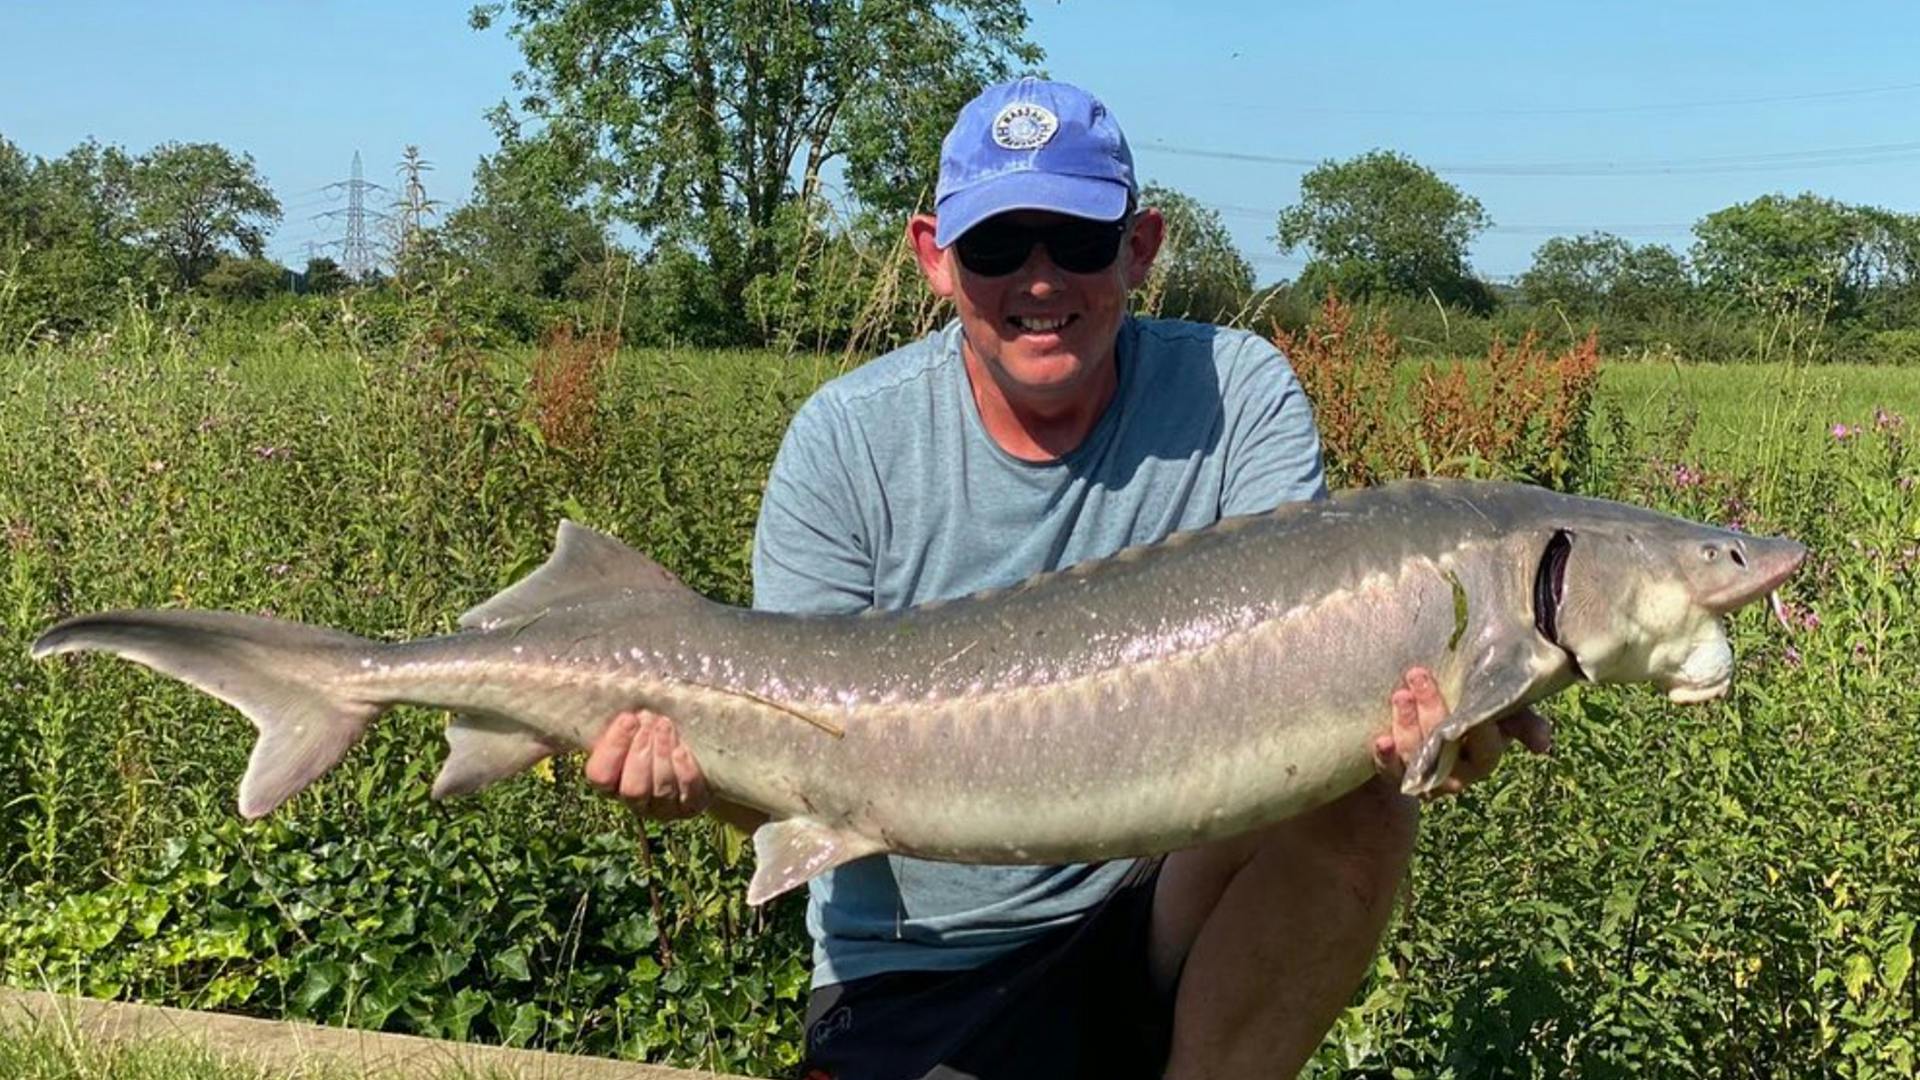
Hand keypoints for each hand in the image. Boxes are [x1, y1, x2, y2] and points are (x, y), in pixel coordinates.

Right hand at [584, 710, 711, 819]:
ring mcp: (664, 806)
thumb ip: (611, 717)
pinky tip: (683, 750)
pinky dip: (685, 772)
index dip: (613, 748)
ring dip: (662, 755)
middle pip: (632, 789)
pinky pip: (688, 794)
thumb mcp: (630, 722)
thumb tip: (582, 696)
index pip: (599, 775)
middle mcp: (635, 799)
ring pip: (660, 791)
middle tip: (650, 721)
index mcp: (611, 779)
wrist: (695, 750)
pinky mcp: (691, 805)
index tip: (628, 717)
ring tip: (666, 726)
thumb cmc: (653, 731)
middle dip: (640, 752)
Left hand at [1370, 667, 1552, 797]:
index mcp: (1486, 756)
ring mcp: (1425, 775)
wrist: (1428, 715)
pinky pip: (1389, 772)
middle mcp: (1457, 773)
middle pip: (1447, 751)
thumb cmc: (1469, 707)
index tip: (1471, 701)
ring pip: (1417, 761)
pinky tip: (1380, 741)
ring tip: (1400, 695)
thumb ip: (1520, 717)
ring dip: (1408, 728)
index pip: (1488, 750)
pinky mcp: (1396, 773)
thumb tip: (1543, 744)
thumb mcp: (1499, 709)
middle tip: (1418, 674)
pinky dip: (1385, 758)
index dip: (1480, 730)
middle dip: (1433, 713)